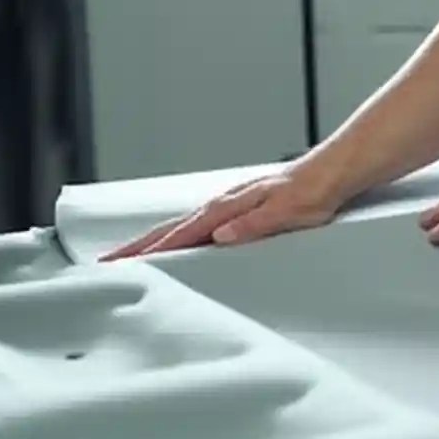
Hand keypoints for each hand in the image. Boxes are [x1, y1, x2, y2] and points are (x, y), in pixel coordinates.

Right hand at [99, 165, 341, 260]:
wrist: (331, 173)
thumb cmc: (314, 193)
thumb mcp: (288, 214)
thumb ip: (253, 226)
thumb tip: (219, 236)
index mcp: (229, 209)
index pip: (180, 235)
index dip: (150, 251)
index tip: (122, 265)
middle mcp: (223, 205)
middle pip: (170, 228)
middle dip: (137, 246)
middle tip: (106, 263)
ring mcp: (228, 206)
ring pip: (181, 225)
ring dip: (153, 240)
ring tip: (130, 255)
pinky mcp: (238, 209)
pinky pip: (198, 224)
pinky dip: (178, 235)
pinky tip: (177, 242)